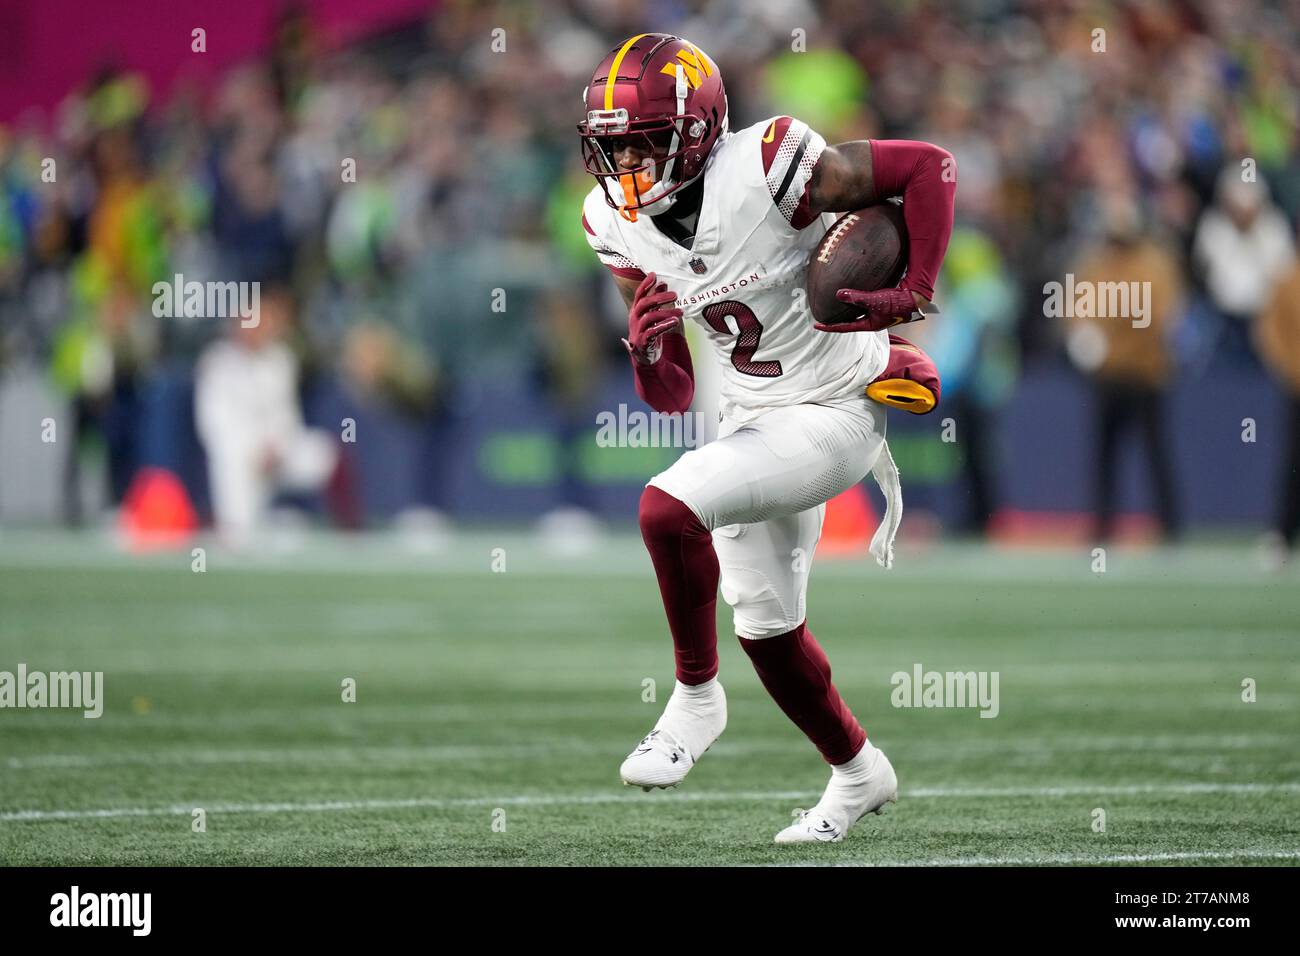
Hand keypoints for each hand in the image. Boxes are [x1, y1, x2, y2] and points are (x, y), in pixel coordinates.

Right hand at [622, 271, 682, 363]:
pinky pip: (653, 332)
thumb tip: (663, 283)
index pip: (639, 295)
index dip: (646, 285)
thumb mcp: (653, 314)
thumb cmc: (649, 331)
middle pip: (645, 304)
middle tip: (675, 295)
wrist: (644, 355)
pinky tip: (675, 322)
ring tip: (681, 312)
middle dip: (660, 297)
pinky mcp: (643, 341)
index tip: (654, 275)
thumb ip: (657, 300)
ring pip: (650, 317)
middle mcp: (634, 319)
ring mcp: (638, 330)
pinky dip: (664, 326)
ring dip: (666, 313)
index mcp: (636, 310)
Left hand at [815, 287, 930, 333]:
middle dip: (836, 321)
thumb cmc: (897, 303)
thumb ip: (857, 297)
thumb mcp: (875, 300)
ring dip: (845, 312)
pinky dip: (855, 304)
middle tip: (823, 317)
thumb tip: (838, 294)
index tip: (816, 326)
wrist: (915, 299)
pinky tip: (852, 297)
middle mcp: (871, 322)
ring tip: (834, 308)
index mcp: (868, 325)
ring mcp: (876, 315)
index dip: (829, 327)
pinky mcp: (880, 307)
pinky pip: (863, 307)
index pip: (844, 328)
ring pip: (856, 315)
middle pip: (849, 323)